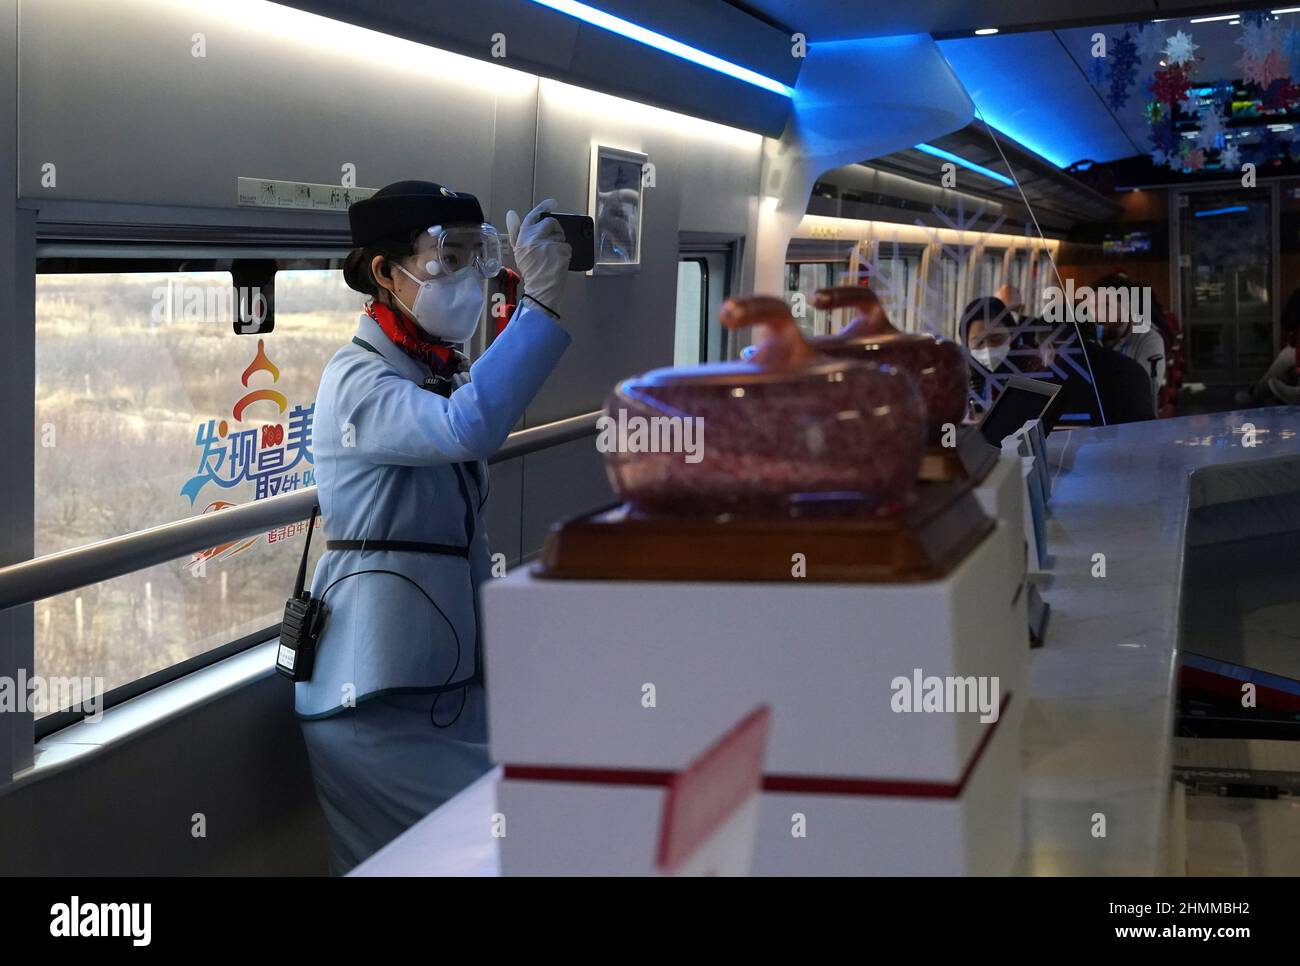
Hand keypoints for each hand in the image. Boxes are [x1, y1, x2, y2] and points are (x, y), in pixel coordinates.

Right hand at [506, 198, 570, 313]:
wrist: (540, 290)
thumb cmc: (531, 270)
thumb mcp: (519, 250)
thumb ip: (516, 231)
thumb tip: (511, 213)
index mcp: (523, 238)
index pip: (533, 216)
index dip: (542, 208)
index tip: (552, 203)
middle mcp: (534, 239)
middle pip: (551, 223)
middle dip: (555, 230)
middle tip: (554, 241)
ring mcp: (548, 246)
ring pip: (560, 235)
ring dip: (560, 244)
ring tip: (553, 256)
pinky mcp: (560, 252)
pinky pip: (567, 246)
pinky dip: (566, 253)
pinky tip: (559, 262)